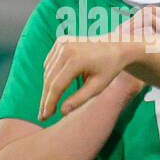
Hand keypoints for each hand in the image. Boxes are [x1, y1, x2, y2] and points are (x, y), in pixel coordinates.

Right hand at [40, 6, 159, 120]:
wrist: (117, 46)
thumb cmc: (110, 69)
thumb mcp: (98, 86)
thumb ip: (80, 98)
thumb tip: (62, 112)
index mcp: (76, 60)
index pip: (57, 86)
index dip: (49, 103)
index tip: (45, 117)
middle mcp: (65, 49)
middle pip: (50, 79)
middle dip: (46, 99)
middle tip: (42, 116)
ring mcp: (62, 43)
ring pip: (48, 72)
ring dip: (47, 88)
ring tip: (48, 104)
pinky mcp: (60, 42)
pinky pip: (50, 63)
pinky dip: (51, 75)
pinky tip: (54, 87)